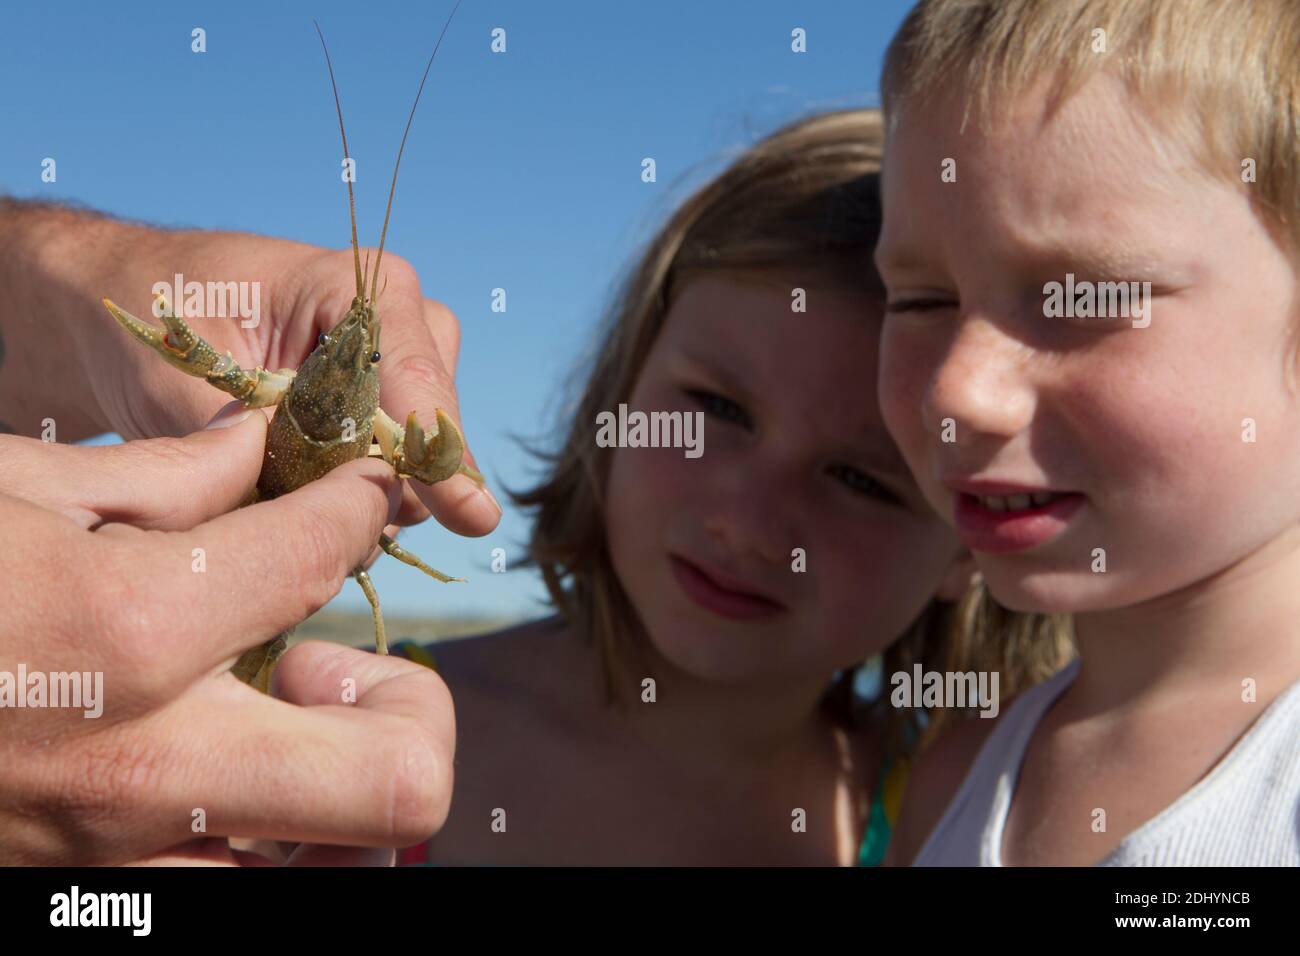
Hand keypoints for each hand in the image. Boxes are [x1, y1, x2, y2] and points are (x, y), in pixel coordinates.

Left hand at [0, 204, 498, 536]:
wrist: (142, 300)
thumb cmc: (162, 314)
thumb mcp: (188, 377)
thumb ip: (256, 441)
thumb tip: (320, 514)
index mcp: (356, 286)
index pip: (415, 376)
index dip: (440, 452)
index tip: (471, 516)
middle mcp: (395, 323)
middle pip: (431, 424)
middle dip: (391, 480)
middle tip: (320, 517)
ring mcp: (394, 367)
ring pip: (416, 457)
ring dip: (365, 493)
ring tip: (286, 497)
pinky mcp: (381, 408)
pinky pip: (393, 469)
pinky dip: (351, 496)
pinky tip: (300, 497)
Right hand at [0, 412, 454, 865]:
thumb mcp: (12, 490)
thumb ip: (171, 477)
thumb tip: (271, 445)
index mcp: (128, 629)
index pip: (325, 554)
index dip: (357, 500)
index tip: (349, 490)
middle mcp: (148, 768)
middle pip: (402, 782)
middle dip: (409, 710)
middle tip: (330, 662)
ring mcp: (122, 859)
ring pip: (340, 857)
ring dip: (340, 779)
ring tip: (265, 717)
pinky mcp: (87, 904)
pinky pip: (243, 884)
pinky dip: (266, 830)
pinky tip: (206, 768)